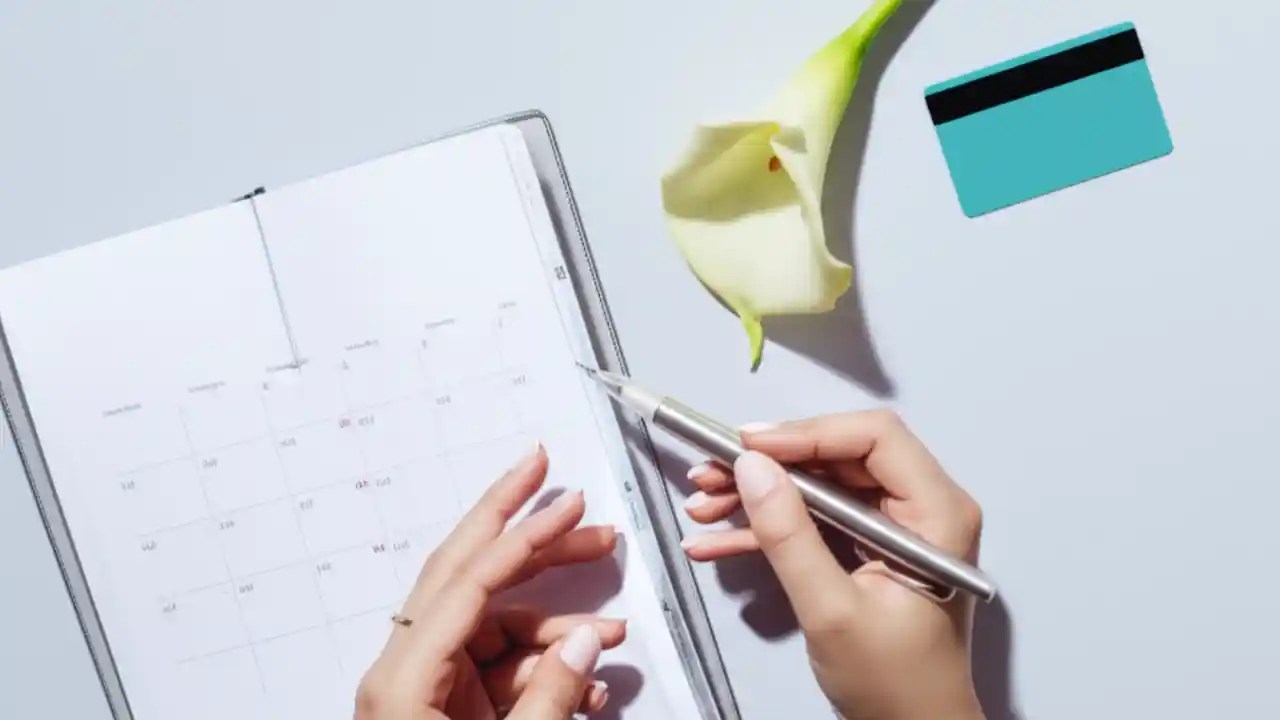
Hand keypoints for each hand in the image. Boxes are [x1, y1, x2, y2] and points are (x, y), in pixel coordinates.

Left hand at [356, 444, 624, 718]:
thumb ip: (549, 697)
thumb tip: (585, 640)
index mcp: (405, 675)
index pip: (469, 579)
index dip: (525, 533)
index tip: (568, 501)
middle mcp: (409, 668)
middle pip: (472, 576)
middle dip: (530, 539)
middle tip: (578, 506)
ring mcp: (427, 685)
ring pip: (498, 628)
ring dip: (558, 629)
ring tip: (614, 633)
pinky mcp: (445, 704)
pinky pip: (501, 667)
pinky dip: (545, 669)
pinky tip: (587, 688)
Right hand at [680, 411, 985, 719]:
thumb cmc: (893, 683)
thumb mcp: (832, 610)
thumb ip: (789, 535)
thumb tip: (750, 465)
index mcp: (937, 512)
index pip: (873, 438)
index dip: (806, 434)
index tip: (745, 448)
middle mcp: (922, 507)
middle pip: (839, 457)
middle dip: (769, 466)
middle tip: (709, 475)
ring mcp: (894, 527)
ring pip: (819, 486)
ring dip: (758, 496)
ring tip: (701, 506)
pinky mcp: (868, 549)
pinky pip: (815, 520)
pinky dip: (767, 528)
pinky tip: (715, 541)